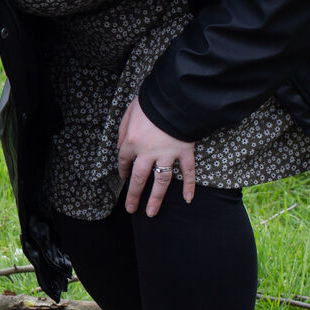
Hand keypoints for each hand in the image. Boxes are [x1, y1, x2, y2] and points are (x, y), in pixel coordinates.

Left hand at [116, 97, 196, 216]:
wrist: (175, 96)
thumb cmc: (151, 101)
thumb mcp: (129, 111)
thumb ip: (123, 130)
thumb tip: (120, 147)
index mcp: (132, 141)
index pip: (124, 161)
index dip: (123, 170)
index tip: (124, 177)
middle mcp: (148, 152)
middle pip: (139, 179)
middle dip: (133, 196)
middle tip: (131, 209)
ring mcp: (168, 154)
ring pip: (161, 181)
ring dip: (156, 199)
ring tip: (151, 213)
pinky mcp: (185, 152)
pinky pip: (188, 172)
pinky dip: (190, 186)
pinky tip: (187, 199)